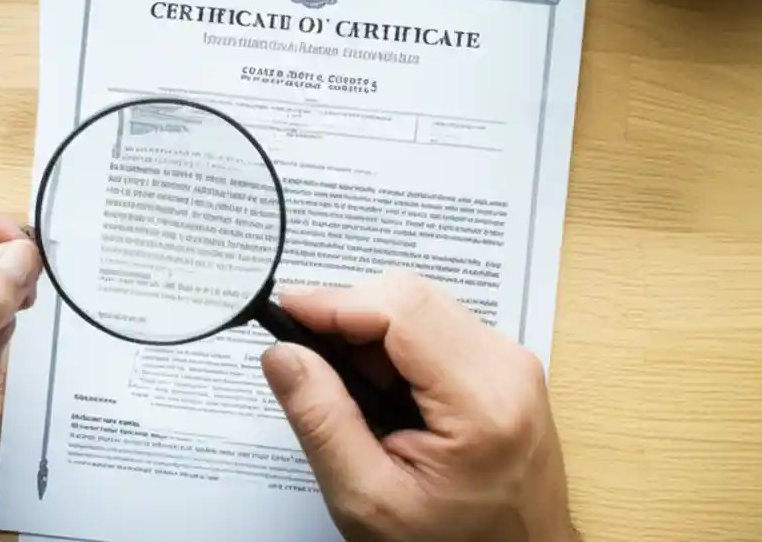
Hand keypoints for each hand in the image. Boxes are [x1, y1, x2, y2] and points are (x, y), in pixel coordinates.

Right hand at [261, 271, 576, 541]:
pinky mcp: (507, 367)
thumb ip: (322, 421)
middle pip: (410, 296)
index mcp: (482, 403)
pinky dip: (396, 343)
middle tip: (312, 362)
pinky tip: (382, 389)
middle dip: (350, 315)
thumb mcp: (368, 499)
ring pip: (422, 304)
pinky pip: (439, 324)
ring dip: (372, 330)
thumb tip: (281, 353)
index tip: (283, 311)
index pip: (401, 308)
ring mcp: (513, 364)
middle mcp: (508, 369)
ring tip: (351, 389)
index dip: (335, 301)